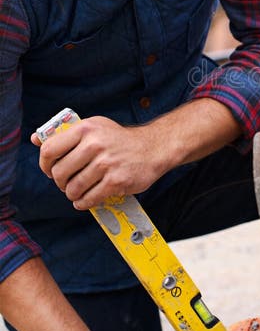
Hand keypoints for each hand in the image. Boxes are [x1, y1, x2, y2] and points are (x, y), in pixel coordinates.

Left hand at [31, 117, 163, 208]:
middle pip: (59, 172)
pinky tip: (85, 200)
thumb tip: (36, 139)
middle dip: (60, 182)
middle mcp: (95, 144)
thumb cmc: (120, 139)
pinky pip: (90, 198)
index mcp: (86, 128)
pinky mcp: (116, 181)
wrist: (153, 147)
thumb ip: (66, 133)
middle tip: (66, 183)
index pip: (50, 149)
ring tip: (77, 192)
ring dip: (72, 194)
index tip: (49, 170)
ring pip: (73, 188)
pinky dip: (83, 203)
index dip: (44, 164)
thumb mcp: (94, 127)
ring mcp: (106, 163)